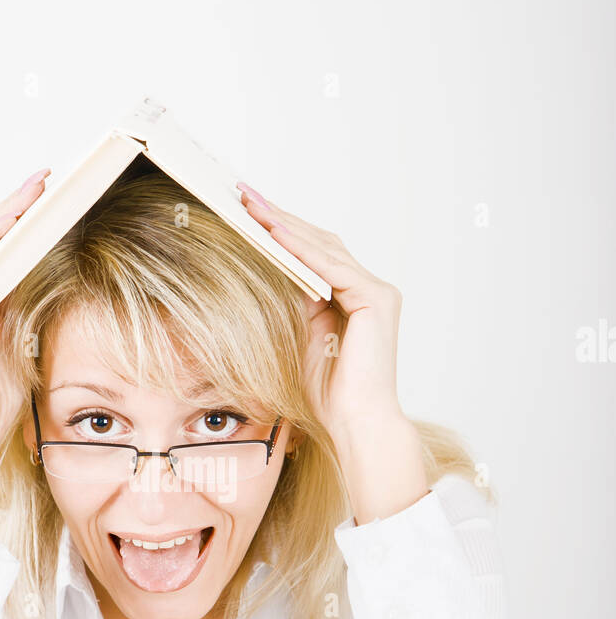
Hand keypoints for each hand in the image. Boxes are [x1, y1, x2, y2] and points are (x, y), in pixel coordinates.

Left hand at [236, 181, 403, 441]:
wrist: (353, 423)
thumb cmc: (326, 393)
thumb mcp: (297, 335)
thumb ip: (289, 302)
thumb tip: (260, 269)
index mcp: (351, 296)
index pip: (312, 253)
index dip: (280, 231)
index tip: (246, 212)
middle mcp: (368, 288)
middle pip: (318, 242)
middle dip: (279, 218)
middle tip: (243, 195)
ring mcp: (376, 291)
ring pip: (324, 248)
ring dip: (285, 225)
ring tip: (252, 206)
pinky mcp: (376, 299)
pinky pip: (332, 266)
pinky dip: (301, 249)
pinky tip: (274, 233)